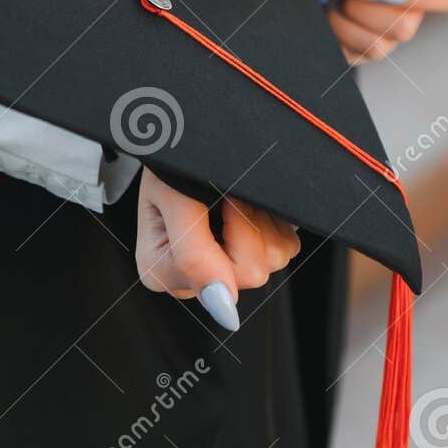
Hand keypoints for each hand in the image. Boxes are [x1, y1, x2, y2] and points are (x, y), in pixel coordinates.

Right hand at [134, 167, 300, 331]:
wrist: (178, 136)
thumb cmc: (170, 162)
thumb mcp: (173, 196)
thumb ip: (193, 255)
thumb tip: (225, 311)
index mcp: (162, 272)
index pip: (227, 275)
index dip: (234, 226)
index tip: (220, 195)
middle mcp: (192, 281)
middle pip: (254, 271)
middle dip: (248, 223)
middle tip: (228, 193)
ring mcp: (222, 271)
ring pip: (273, 258)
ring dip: (261, 217)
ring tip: (234, 194)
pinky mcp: (249, 257)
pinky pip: (285, 247)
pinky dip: (273, 219)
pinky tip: (247, 202)